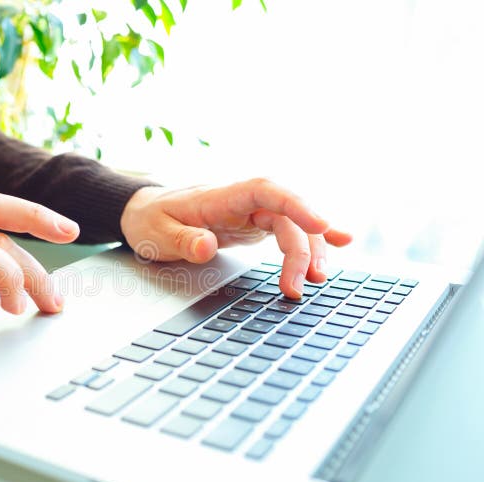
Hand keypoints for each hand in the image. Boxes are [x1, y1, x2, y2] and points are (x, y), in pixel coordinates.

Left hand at [120, 179, 352, 297]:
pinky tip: (339, 241)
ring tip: (314, 281)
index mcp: (220, 197)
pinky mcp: (254, 225)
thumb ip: (182, 240)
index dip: (296, 205)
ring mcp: (251, 212)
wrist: (146, 213)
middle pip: (285, 217)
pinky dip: (312, 237)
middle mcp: (242, 200)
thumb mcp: (156, 234)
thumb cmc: (152, 220)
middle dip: (300, 250)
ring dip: (308, 251)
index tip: (320, 224)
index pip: (266, 191)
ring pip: (292, 226)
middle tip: (298, 286)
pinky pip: (288, 229)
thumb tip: (204, 247)